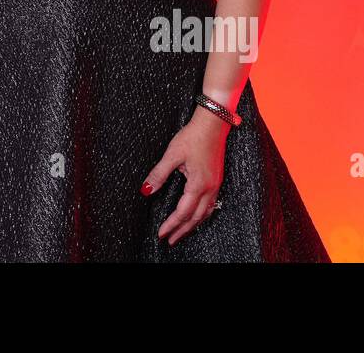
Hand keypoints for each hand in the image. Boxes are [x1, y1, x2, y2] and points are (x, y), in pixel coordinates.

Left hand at [142, 107, 230, 245]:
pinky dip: (201, 215)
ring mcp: (216, 185)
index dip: (171, 225)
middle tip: (170, 240)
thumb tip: (146, 190)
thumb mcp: (172, 154)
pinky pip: (210, 205)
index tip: (161, 234)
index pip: (183, 212)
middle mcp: (209, 188)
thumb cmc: (193, 136)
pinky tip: (196, 216)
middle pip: (195, 218)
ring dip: (192, 225)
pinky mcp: (217, 180)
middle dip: (182, 230)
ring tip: (181, 233)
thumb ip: (159, 174)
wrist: (213, 124)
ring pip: (205, 213)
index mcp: (198, 185)